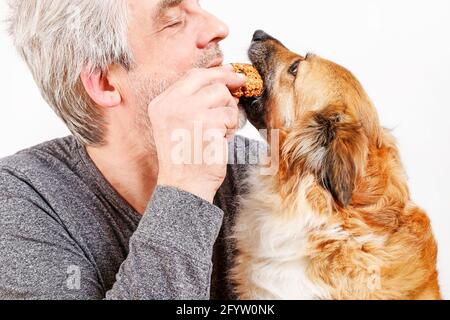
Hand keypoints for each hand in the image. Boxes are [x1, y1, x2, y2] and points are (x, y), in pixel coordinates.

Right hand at [148, 65, 245, 202]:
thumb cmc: (185, 157)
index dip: (216, 73)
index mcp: (161, 103)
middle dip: (228, 88)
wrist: (184, 185)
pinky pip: (230, 116)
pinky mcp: (208, 125)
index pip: (192, 75)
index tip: (232, 73)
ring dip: (228, 113)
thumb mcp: (177, 123)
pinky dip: (231, 128)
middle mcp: (172, 104)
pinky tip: (220, 140)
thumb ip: (194, 100)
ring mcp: (190, 113)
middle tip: (239, 92)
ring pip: (223, 97)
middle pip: (210, 81)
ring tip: (219, 130)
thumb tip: (227, 76)